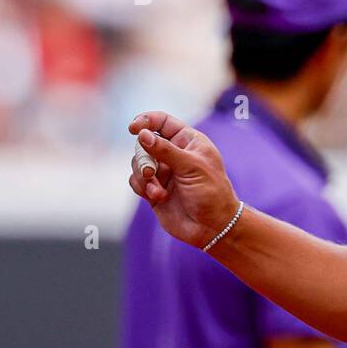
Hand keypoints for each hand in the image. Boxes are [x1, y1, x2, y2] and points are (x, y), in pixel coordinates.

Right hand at [127, 111, 239, 249]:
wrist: (212, 226)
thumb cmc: (211, 193)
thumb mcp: (191, 166)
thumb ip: (165, 150)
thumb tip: (141, 134)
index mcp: (188, 141)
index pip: (162, 122)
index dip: (146, 121)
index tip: (134, 128)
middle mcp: (174, 154)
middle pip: (144, 142)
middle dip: (143, 156)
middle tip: (150, 171)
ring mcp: (163, 171)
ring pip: (137, 162)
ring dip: (143, 175)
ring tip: (157, 190)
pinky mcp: (154, 189)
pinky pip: (136, 180)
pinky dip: (142, 187)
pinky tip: (158, 197)